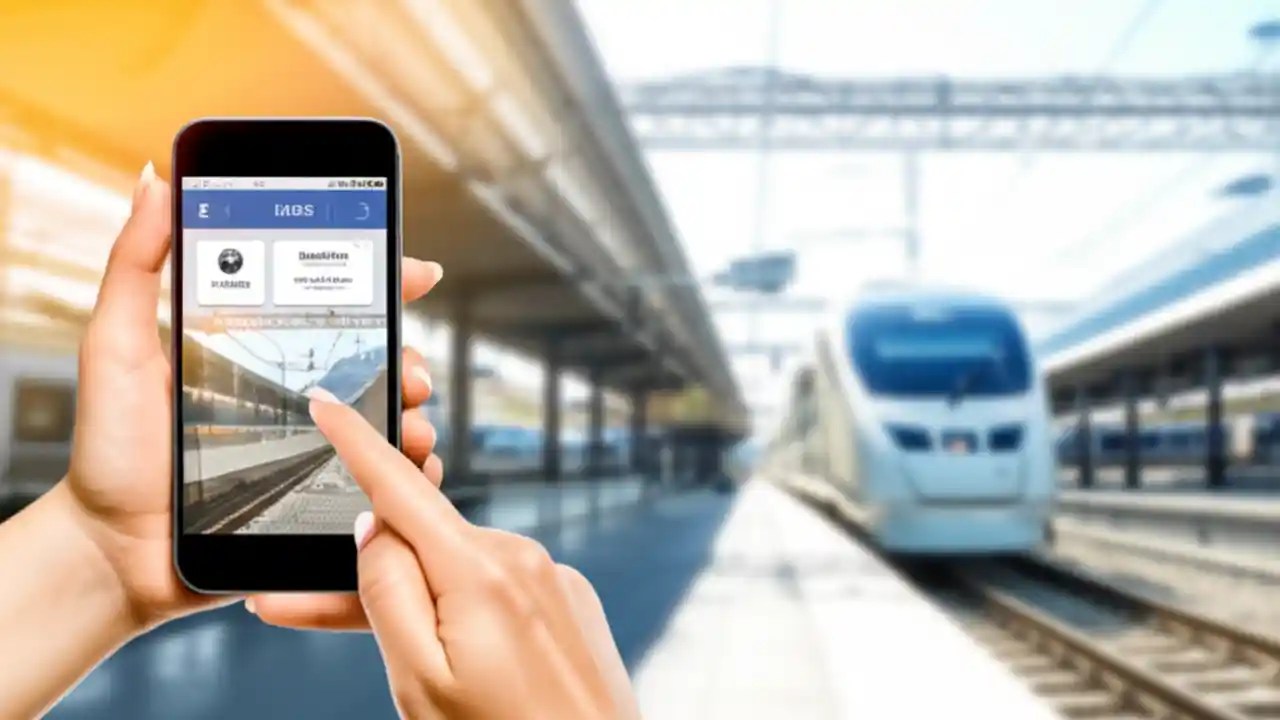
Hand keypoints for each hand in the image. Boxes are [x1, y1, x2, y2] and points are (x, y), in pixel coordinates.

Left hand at [64, 164, 443, 628]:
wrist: (116, 550)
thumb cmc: (112, 450)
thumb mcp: (118, 345)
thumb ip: (137, 262)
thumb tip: (155, 179)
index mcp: (261, 351)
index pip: (334, 305)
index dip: (385, 280)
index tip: (419, 271)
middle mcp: (296, 396)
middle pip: (379, 363)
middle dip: (411, 357)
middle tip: (408, 368)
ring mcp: (313, 449)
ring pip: (392, 421)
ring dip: (415, 417)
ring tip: (406, 424)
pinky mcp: (322, 501)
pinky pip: (384, 486)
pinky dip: (410, 477)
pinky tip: (407, 471)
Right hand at [307, 392, 639, 718]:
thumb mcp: (420, 679)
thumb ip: (386, 594)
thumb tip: (374, 527)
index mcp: (483, 570)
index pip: (400, 488)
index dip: (356, 442)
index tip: (327, 402)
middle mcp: (523, 558)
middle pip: (419, 543)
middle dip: (361, 570)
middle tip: (288, 607)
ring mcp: (551, 578)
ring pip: (455, 574)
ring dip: (413, 602)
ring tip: (396, 668)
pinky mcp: (566, 601)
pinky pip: (494, 593)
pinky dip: (460, 613)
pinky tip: (459, 664)